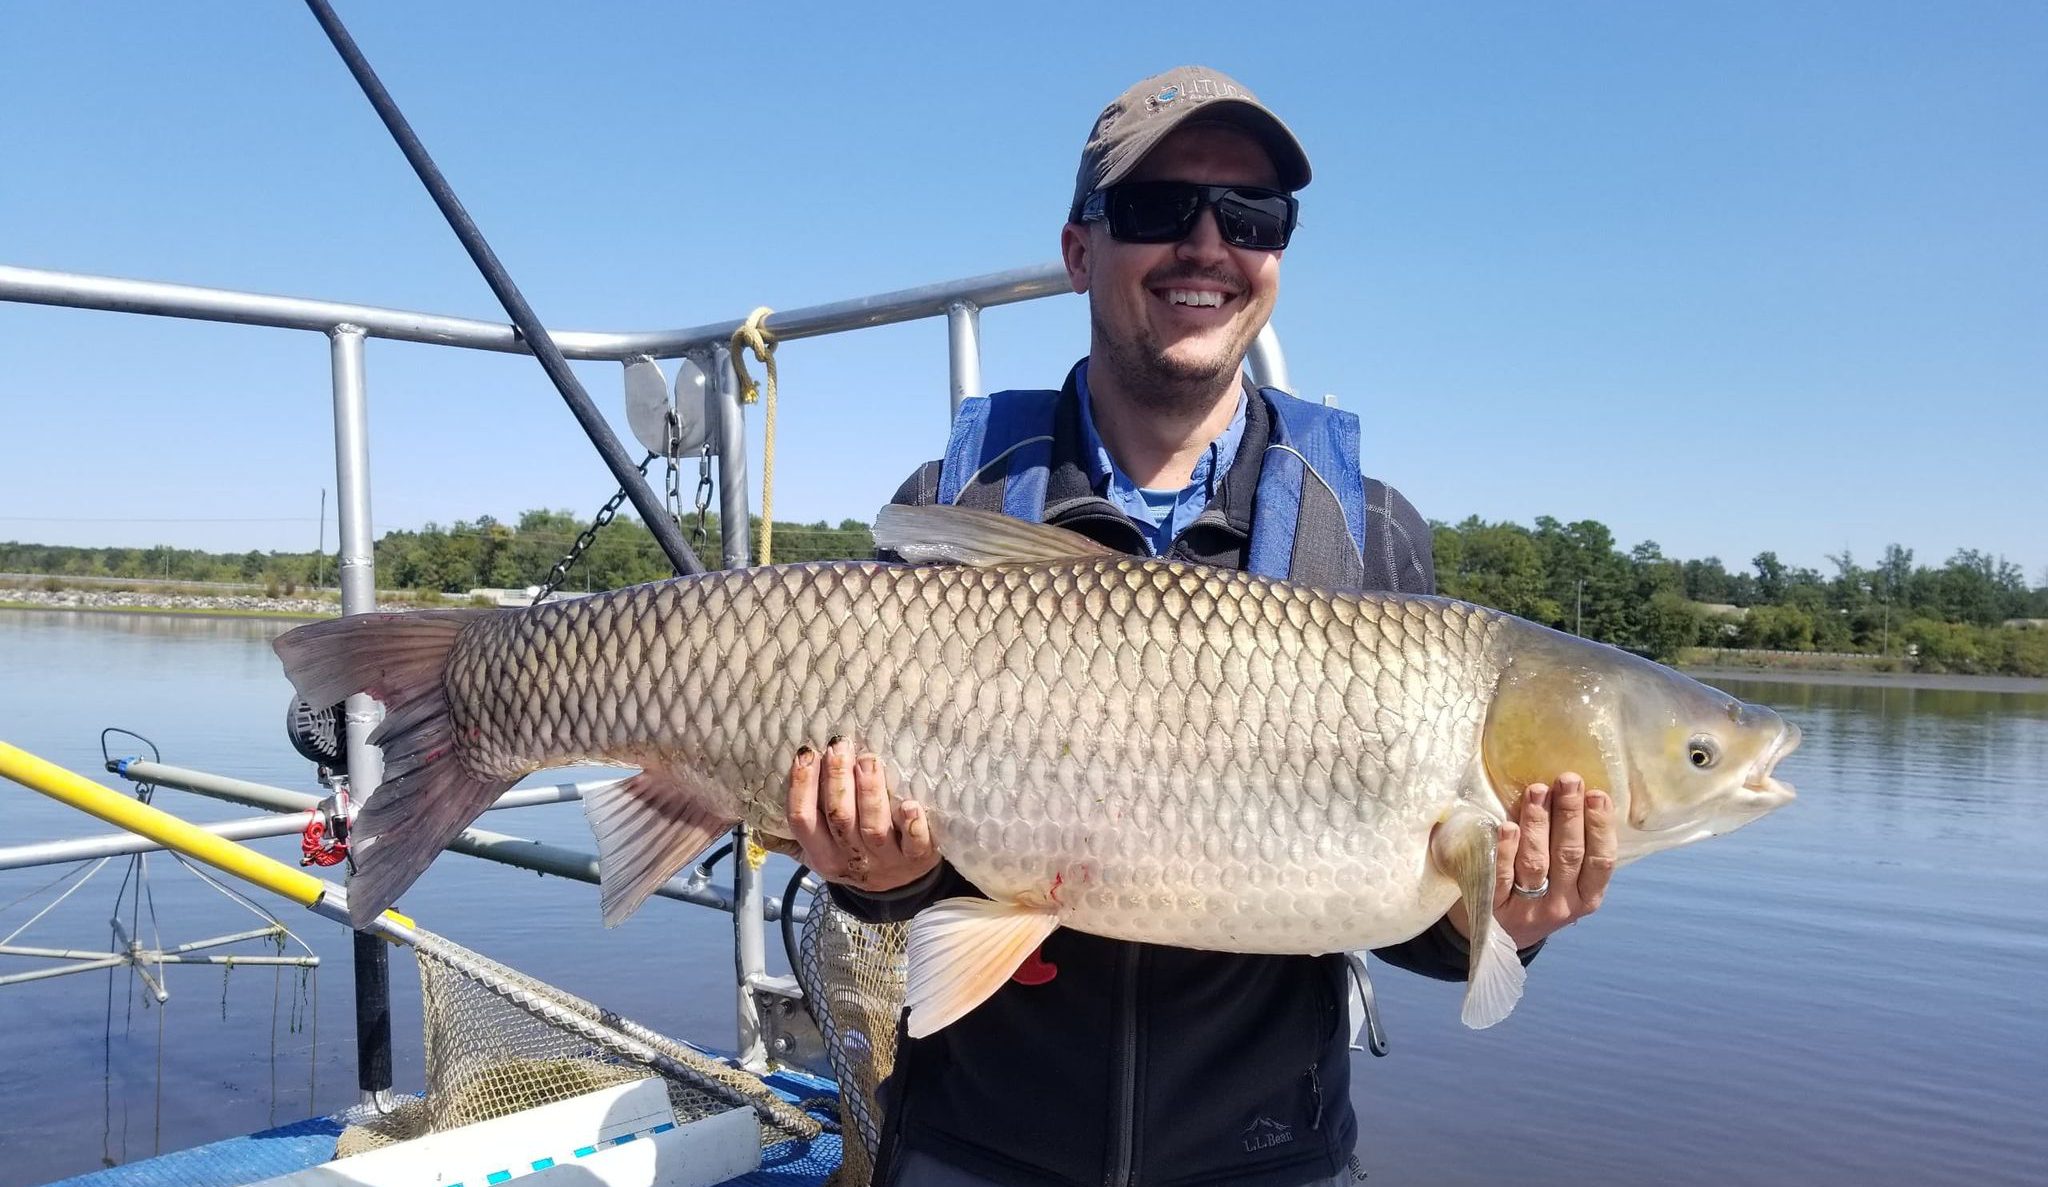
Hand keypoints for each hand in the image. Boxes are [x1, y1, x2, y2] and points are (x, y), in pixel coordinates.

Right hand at [784, 737, 937, 892]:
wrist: (899, 887)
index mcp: (822, 856)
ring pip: (874, 827)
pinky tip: (909, 803)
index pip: (803, 819)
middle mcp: (852, 858)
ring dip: (870, 790)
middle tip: (839, 746)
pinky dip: (913, 823)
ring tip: (868, 759)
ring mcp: (886, 860)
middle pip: (838, 817)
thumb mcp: (819, 855)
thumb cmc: (854, 857)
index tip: (807, 753)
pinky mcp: (917, 858)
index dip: (802, 785)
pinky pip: (915, 843)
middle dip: (837, 778)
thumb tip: (757, 823)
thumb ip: (792, 839)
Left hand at [1449, 772, 1615, 949]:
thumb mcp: (1568, 882)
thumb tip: (1582, 796)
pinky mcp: (1495, 906)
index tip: (1597, 795)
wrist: (1498, 934)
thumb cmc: (1539, 894)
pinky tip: (1508, 827)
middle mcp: (1561, 904)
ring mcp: (1527, 907)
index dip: (1600, 828)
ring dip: (1538, 823)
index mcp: (1587, 897)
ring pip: (1536, 862)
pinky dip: (1505, 851)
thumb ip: (1576, 849)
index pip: (1601, 861)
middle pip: (1569, 856)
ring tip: (1537, 791)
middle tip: (1568, 780)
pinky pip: (1501, 876)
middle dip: (1570, 814)